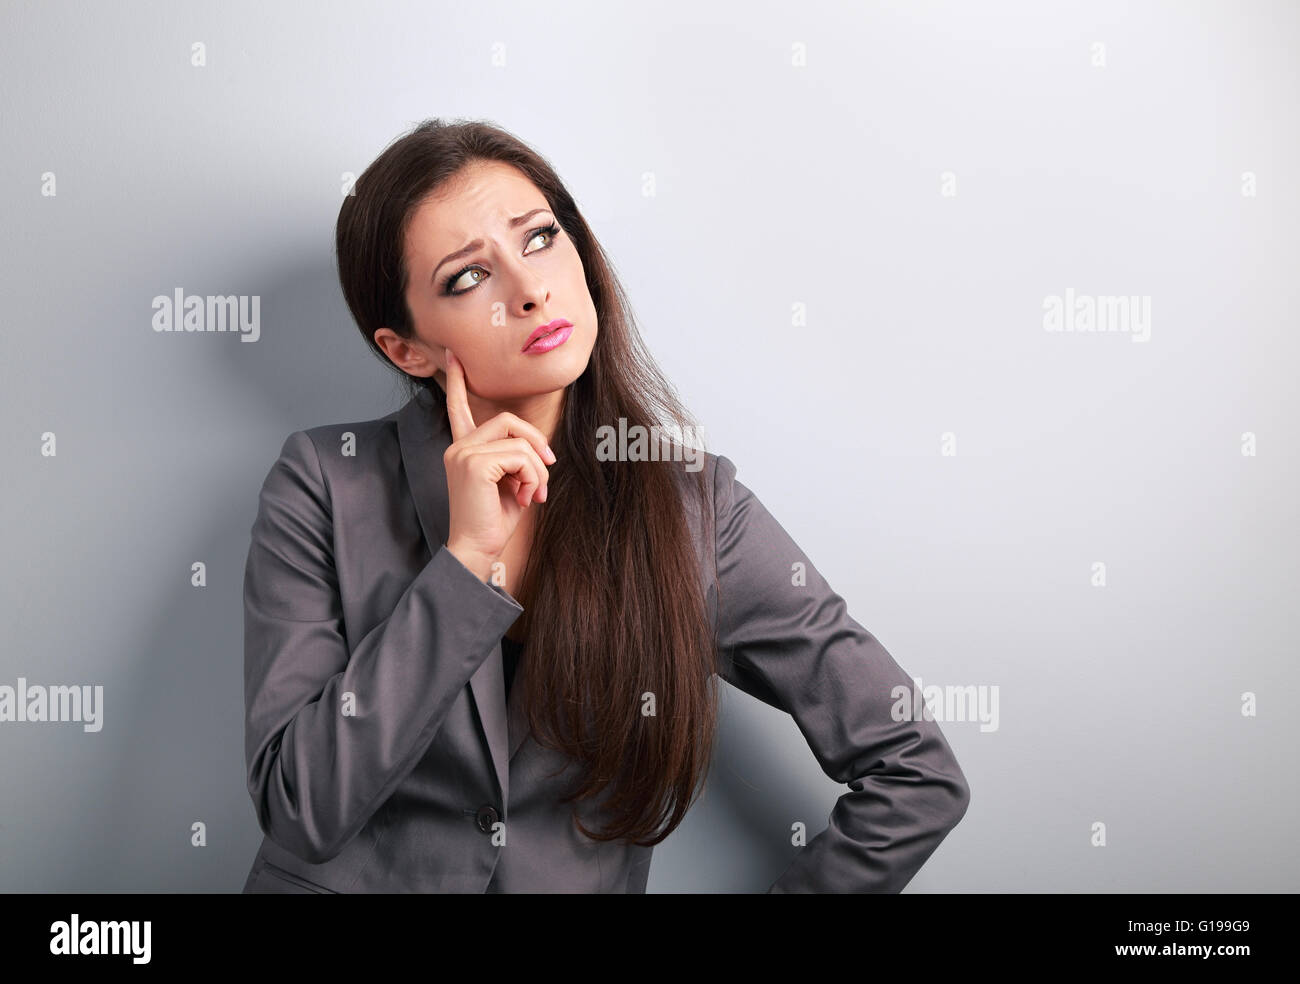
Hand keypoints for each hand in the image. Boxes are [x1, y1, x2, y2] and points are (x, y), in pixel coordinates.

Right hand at [440, 348, 555, 577]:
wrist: (476, 550)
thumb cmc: (493, 521)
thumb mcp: (510, 483)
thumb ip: (516, 458)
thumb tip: (540, 449)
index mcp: (463, 449)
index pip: (459, 408)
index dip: (456, 382)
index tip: (454, 356)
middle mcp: (458, 447)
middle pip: (509, 420)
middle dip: (536, 443)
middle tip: (548, 470)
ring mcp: (463, 453)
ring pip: (518, 440)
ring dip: (537, 469)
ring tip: (534, 494)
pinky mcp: (474, 464)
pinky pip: (520, 457)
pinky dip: (533, 477)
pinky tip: (526, 498)